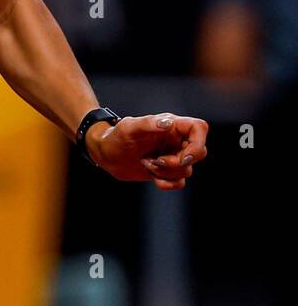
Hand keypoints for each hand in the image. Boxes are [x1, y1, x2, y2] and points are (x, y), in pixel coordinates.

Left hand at [89, 113, 208, 188]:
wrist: (105, 154)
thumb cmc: (115, 136)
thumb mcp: (128, 128)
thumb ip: (147, 124)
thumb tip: (167, 123)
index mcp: (170, 125)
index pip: (199, 128)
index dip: (198, 143)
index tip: (183, 156)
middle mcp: (175, 140)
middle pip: (199, 152)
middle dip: (179, 162)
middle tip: (157, 161)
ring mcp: (172, 155)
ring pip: (187, 170)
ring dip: (166, 172)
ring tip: (146, 163)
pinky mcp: (167, 171)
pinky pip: (179, 182)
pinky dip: (166, 183)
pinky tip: (151, 175)